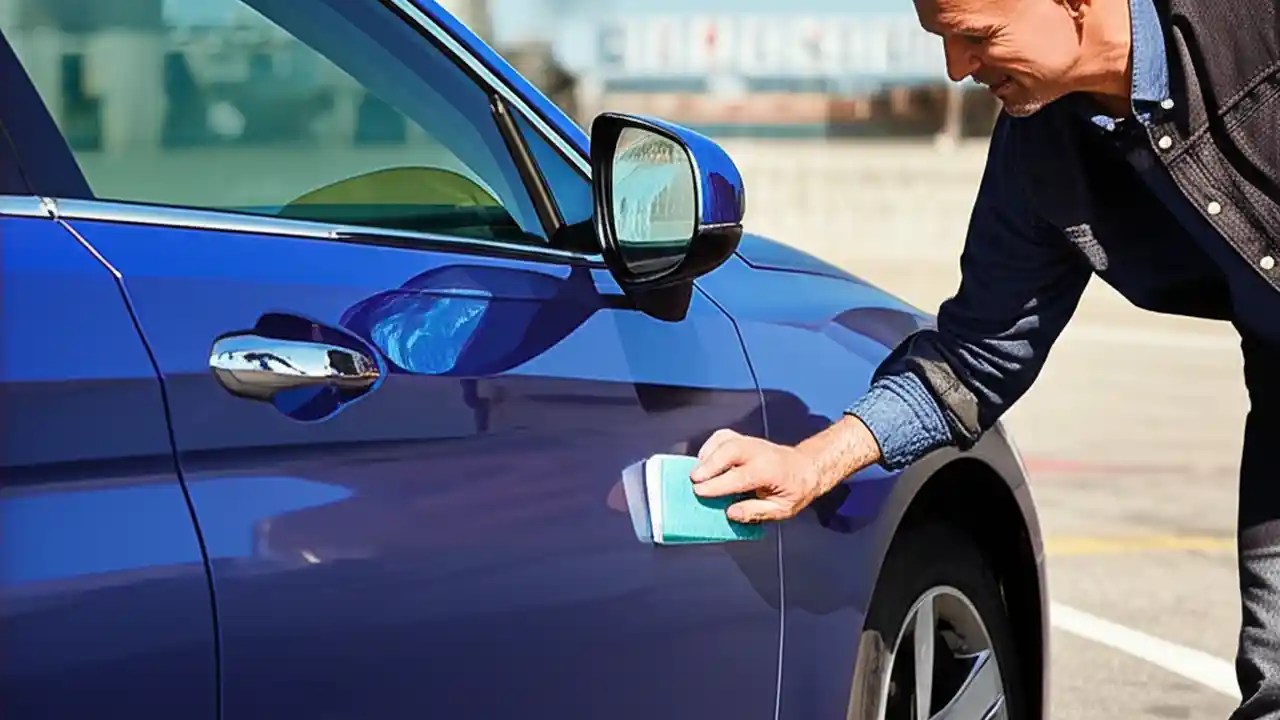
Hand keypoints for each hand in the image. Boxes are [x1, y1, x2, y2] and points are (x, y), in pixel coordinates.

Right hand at [689, 429, 827, 523]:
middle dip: (709, 464)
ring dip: (707, 454)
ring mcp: (751, 442)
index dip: (718, 484)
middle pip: (730, 450)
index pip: (740, 476)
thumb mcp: (783, 509)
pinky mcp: (744, 439)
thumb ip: (757, 511)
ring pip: (725, 439)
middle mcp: (759, 452)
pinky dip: (710, 446)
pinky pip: (723, 436)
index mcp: (770, 471)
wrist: (806, 467)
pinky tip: (704, 460)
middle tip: (693, 479)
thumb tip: (731, 512)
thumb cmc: (795, 490)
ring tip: (697, 472)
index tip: (700, 491)